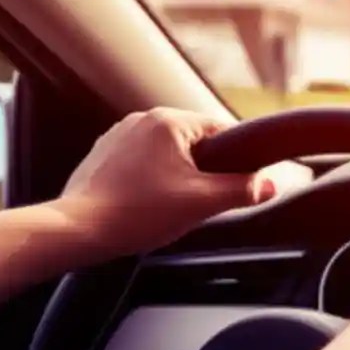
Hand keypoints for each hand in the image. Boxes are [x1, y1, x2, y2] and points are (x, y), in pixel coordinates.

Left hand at [57, 108, 308, 255]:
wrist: (78, 230)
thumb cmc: (137, 213)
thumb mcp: (202, 203)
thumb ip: (242, 190)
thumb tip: (270, 184)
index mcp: (169, 121)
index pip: (222, 131)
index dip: (236, 160)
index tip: (237, 185)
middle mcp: (142, 119)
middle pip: (195, 143)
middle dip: (203, 172)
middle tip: (199, 203)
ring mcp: (119, 135)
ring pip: (168, 154)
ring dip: (177, 177)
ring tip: (168, 207)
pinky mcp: (103, 154)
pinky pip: (142, 162)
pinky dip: (151, 181)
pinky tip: (146, 206)